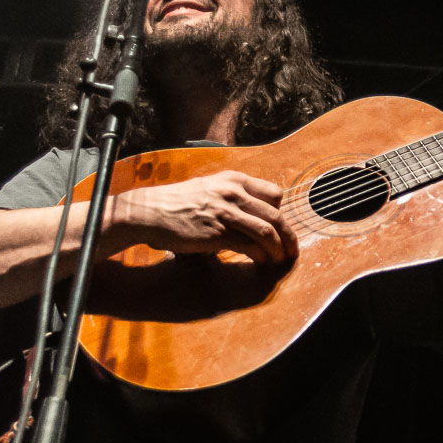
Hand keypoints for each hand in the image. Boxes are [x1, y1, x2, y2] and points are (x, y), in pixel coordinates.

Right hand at [108, 170, 298, 262]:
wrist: (149, 212)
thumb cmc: (176, 203)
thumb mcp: (208, 189)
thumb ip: (231, 197)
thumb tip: (251, 214)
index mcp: (233, 180)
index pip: (274, 193)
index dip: (282, 212)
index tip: (283, 228)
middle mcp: (233, 193)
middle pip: (276, 215)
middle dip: (289, 236)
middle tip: (292, 250)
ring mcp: (226, 213)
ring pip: (267, 231)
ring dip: (279, 249)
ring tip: (281, 260)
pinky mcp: (218, 233)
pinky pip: (250, 246)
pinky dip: (261, 256)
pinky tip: (262, 262)